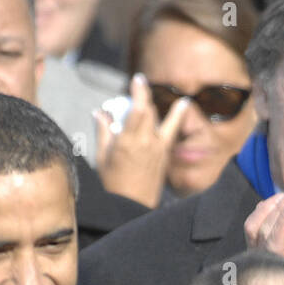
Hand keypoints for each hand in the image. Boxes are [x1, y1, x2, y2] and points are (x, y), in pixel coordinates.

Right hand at [96, 73, 188, 207]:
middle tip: (138, 89)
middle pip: (149, 111)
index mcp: (127, 141)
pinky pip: (171, 131)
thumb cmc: (113, 182)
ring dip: (162, 108)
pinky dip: (177, 117)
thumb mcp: (102, 156)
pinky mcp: (164, 155)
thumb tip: (100, 113)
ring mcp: (158, 149)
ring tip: (169, 99)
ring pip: (162, 120)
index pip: (137, 109)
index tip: (138, 79)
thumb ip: (103, 131)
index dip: (139, 91)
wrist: (132, 204)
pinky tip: (183, 105)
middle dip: (144, 97)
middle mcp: (145, 142)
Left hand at [243, 189, 283, 269]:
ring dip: (268, 206)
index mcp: (272, 264)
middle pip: (263, 227)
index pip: (275, 239)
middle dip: (279, 207)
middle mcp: (258, 256)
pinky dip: (261, 211)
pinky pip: (251, 224)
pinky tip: (275, 203)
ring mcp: (251, 250)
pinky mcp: (250, 246)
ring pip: (253, 223)